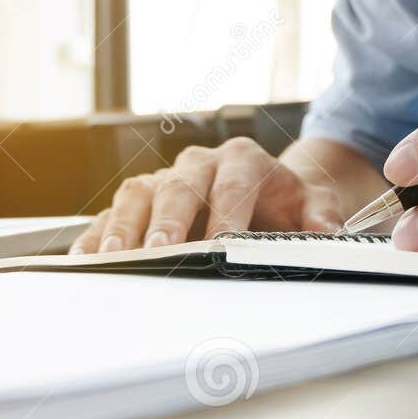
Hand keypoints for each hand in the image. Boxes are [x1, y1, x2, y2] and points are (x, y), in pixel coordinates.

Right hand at [71, 137, 343, 252]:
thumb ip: (323, 217)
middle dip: (169, 221)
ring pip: (140, 194)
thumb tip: (328, 233)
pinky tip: (89, 259)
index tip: (222, 245)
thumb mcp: (315, 204)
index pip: (232, 186)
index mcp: (243, 159)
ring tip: (116, 256)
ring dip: (126, 225)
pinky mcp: (142, 198)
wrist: (269, 190)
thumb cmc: (286, 200)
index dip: (226, 215)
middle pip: (180, 188)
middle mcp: (200, 163)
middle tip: (161, 251)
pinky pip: (114, 212)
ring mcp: (167, 178)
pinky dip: (99, 233)